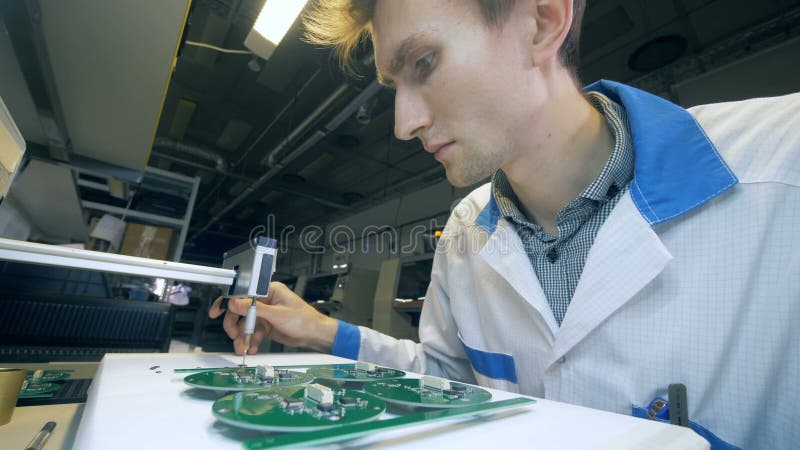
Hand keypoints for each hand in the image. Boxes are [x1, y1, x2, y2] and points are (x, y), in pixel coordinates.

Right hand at [208, 282, 338, 355]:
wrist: (315, 335)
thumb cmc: (304, 320)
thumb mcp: (278, 314)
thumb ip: (255, 309)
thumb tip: (235, 303)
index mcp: (269, 291)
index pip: (243, 293)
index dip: (228, 302)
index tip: (217, 311)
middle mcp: (265, 301)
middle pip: (241, 311)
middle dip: (234, 324)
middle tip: (232, 335)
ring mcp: (266, 314)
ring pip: (246, 324)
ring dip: (242, 337)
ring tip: (241, 348)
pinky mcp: (267, 326)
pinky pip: (254, 333)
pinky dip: (251, 342)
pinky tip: (251, 349)